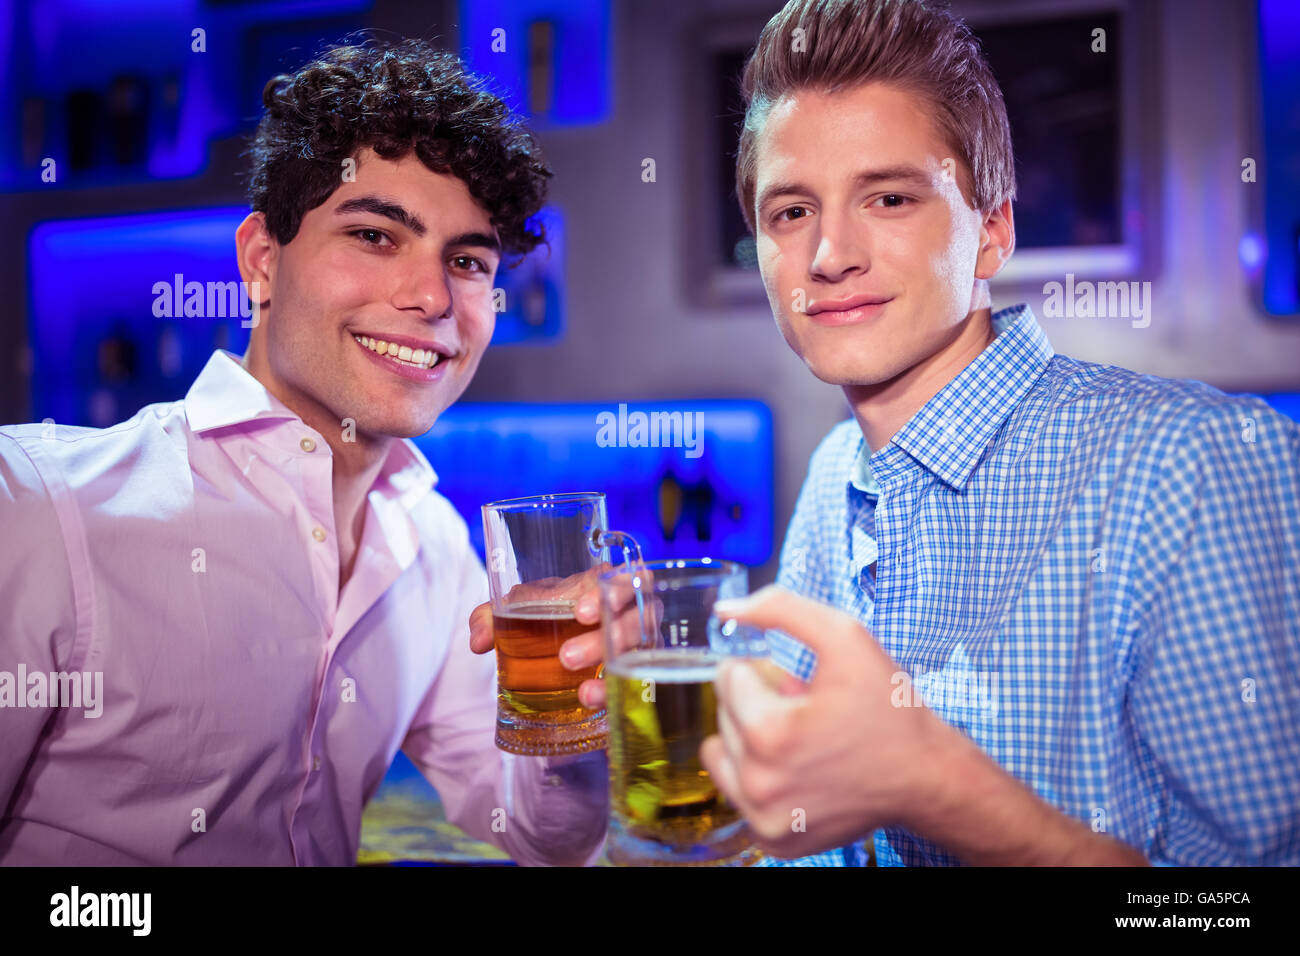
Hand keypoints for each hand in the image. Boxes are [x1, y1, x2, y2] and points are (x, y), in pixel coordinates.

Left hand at [468, 566, 656, 709]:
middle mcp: (633, 615)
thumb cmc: (548, 618)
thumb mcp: (520, 611)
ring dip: (614, 672)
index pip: (627, 580)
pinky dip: (617, 697)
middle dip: (608, 636)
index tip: (579, 612)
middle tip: (567, 657)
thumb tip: (478, 642)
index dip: (613, 592)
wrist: (561, 654)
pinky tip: (592, 703)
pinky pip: (640, 688)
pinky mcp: (639, 679)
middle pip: (639, 619)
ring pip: (644, 655)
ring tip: (582, 692)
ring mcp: (641, 648)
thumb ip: (493, 618)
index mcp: (608, 587)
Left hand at [699, 585, 955, 858]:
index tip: (797, 683)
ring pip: (723, 754)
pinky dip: (761, 778)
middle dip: (759, 704)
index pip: (728, 677)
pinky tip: (801, 770)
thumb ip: (780, 609)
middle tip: (805, 709)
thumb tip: (725, 608)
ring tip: (798, 739)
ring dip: (751, 740)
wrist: (926, 774)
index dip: (764, 670)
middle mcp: (758, 783)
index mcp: (768, 733)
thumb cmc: (889, 707)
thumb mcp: (844, 636)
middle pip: (725, 715)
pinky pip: (739, 793)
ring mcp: (764, 818)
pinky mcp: (774, 840)